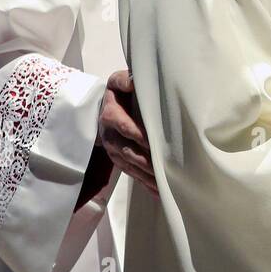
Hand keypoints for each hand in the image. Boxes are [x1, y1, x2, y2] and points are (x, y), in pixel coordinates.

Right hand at [99, 71, 157, 196]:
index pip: (125, 127)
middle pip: (128, 151)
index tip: (153, 142)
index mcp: (111, 115)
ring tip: (166, 183)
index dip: (138, 135)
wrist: (103, 107)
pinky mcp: (119, 160)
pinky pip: (131, 173)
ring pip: (130, 165)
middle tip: (166, 168)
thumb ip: (124, 80)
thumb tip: (132, 82)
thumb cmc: (119, 93)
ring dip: (147, 175)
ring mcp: (114, 150)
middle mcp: (110, 136)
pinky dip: (145, 183)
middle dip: (147, 160)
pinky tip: (160, 191)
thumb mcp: (119, 81)